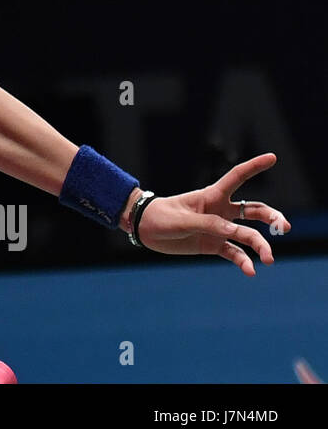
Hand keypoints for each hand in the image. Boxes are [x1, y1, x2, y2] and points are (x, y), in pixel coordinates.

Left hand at [135, 153, 290, 275]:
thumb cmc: (161, 217)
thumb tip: (235, 232)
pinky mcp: (214, 245)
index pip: (237, 177)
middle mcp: (220, 211)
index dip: (254, 167)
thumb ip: (208, 224)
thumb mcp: (182, 220)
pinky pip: (234, 253)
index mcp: (211, 196)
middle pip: (254, 211)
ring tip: (269, 259)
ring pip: (248, 235)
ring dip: (261, 246)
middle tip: (284, 227)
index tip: (273, 158)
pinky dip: (244, 262)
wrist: (144, 230)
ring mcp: (219, 229)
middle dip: (272, 217)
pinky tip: (250, 271)